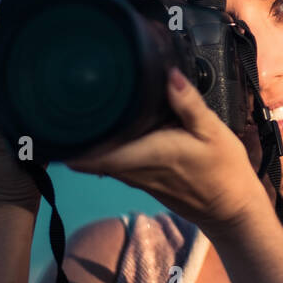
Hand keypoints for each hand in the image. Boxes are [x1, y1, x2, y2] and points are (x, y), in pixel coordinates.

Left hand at [64, 68, 267, 237]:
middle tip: (60, 101)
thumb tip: (169, 73)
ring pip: (97, 160)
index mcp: (145, 154)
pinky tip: (112, 126)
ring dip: (87, 140)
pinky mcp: (142, 179)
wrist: (230, 209)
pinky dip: (106, 146)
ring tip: (81, 108)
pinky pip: (113, 162)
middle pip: (85, 156)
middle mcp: (133, 169)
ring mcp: (136, 177)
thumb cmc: (223, 171)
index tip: (52, 116)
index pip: (89, 155)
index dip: (65, 140)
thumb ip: (189, 103)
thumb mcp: (213, 131)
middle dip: (71, 133)